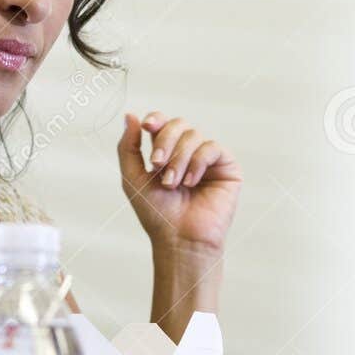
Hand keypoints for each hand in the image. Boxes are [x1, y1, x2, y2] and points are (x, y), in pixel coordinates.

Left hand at [118, 112, 241, 253]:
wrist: (179, 238)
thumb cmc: (157, 214)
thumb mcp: (132, 178)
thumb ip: (128, 147)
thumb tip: (130, 115)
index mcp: (166, 152)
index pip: (163, 123)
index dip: (156, 118)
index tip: (148, 126)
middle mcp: (188, 152)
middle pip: (178, 124)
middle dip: (165, 141)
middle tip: (157, 165)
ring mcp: (207, 159)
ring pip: (194, 135)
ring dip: (179, 159)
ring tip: (173, 183)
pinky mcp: (226, 167)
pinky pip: (212, 147)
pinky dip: (198, 162)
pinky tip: (191, 182)